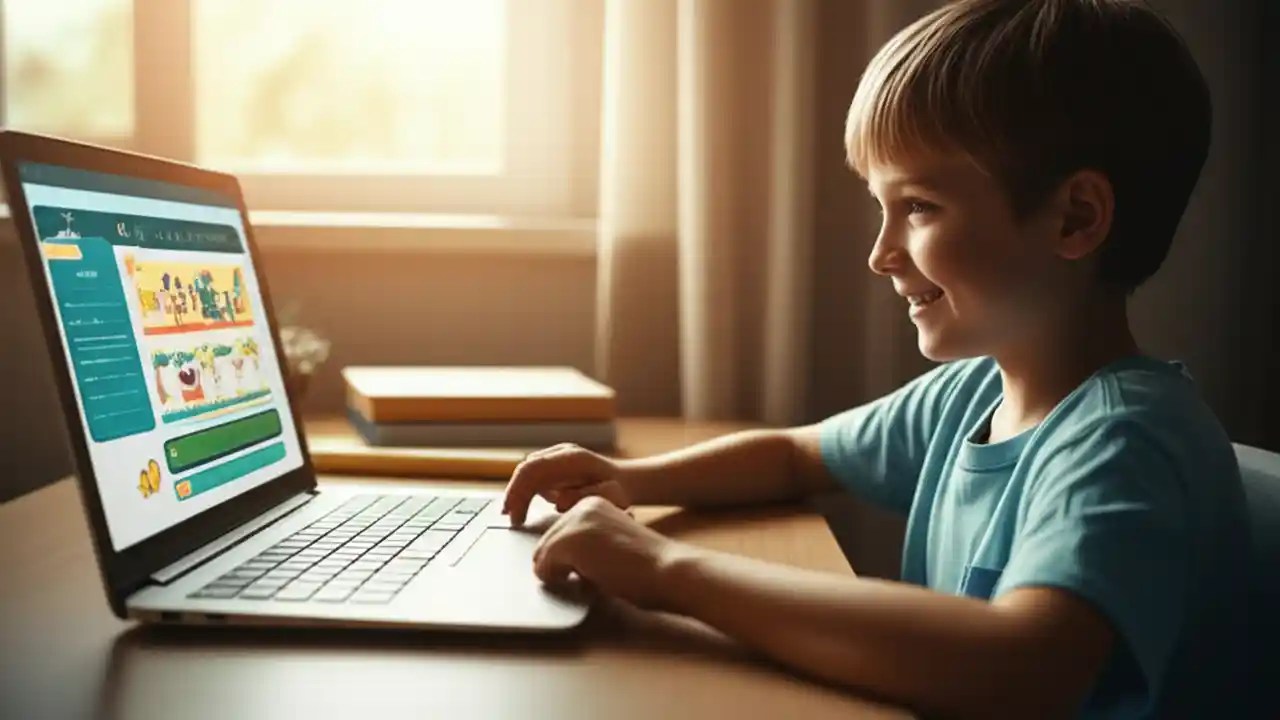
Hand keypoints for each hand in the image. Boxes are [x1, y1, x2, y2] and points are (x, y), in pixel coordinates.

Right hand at [502, 443, 631, 525]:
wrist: (628, 481)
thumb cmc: (620, 491)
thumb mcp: (606, 496)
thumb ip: (582, 497)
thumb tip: (559, 501)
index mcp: (573, 458)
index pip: (534, 468)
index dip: (518, 491)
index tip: (513, 514)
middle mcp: (563, 453)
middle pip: (527, 468)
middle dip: (514, 493)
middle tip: (510, 518)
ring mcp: (558, 456)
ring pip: (528, 471)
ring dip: (518, 492)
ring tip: (514, 515)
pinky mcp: (556, 464)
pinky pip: (534, 475)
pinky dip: (525, 491)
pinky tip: (522, 507)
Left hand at [533, 497, 687, 610]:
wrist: (667, 570)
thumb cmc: (646, 567)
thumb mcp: (609, 544)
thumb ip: (584, 543)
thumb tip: (550, 562)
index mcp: (593, 502)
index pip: (558, 533)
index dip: (571, 558)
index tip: (600, 562)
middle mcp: (581, 505)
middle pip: (545, 544)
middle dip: (562, 566)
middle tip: (597, 573)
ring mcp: (574, 521)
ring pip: (541, 556)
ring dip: (561, 574)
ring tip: (596, 574)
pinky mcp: (569, 540)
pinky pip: (543, 568)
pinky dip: (559, 581)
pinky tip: (589, 578)